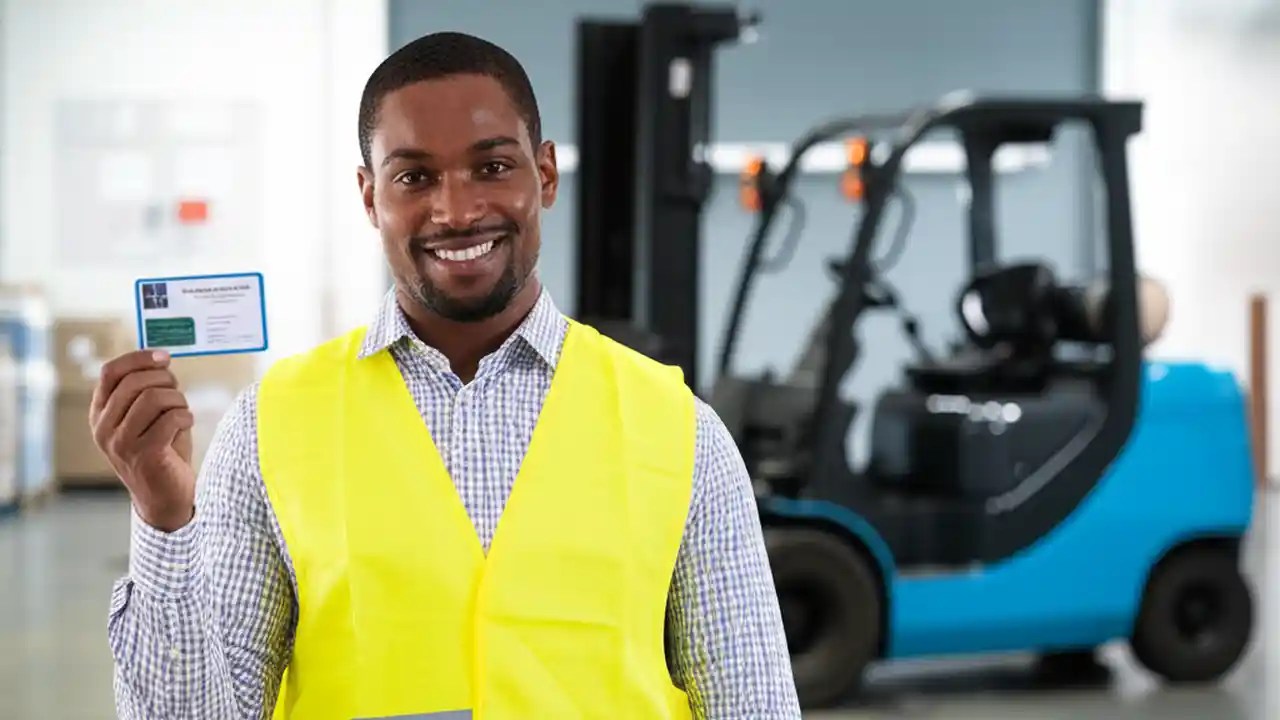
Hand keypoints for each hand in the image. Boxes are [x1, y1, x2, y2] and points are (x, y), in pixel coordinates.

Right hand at [90, 349, 195, 531]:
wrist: (166, 496)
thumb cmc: (162, 450)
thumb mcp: (148, 416)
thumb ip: (147, 389)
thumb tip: (160, 357)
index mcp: (100, 414)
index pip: (110, 372)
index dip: (138, 358)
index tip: (164, 357)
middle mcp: (104, 428)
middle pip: (136, 382)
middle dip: (166, 381)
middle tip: (178, 395)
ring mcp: (122, 443)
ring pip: (154, 397)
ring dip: (178, 400)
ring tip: (182, 413)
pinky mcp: (145, 455)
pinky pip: (171, 418)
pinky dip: (186, 416)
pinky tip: (186, 424)